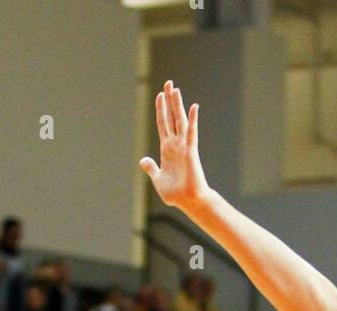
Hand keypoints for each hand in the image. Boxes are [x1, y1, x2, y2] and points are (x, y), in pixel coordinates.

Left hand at [140, 81, 209, 213]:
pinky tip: (193, 106)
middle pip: (171, 117)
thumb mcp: (157, 179)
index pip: (163, 124)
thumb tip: (143, 160)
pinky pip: (191, 133)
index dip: (160, 109)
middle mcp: (175, 144)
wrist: (188, 202)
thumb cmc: (175, 194)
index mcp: (166, 149)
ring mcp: (183, 146)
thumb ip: (151, 168)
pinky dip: (193, 120)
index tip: (160, 95)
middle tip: (169, 83)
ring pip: (180, 121)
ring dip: (177, 105)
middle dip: (169, 100)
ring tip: (175, 89)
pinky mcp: (190, 152)